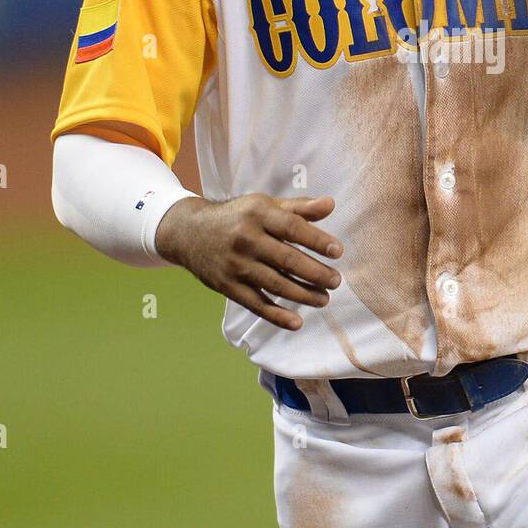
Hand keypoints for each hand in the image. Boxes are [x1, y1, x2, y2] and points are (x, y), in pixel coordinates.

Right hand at [154, 193, 342, 330]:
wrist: (189, 232)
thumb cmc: (237, 217)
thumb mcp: (263, 205)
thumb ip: (298, 208)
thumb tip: (330, 204)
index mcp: (258, 214)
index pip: (292, 227)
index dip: (317, 240)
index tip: (338, 251)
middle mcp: (246, 239)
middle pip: (287, 259)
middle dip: (315, 273)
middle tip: (336, 281)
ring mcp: (236, 265)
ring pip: (275, 284)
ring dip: (303, 294)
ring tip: (324, 299)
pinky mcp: (227, 286)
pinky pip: (256, 304)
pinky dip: (276, 315)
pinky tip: (297, 322)